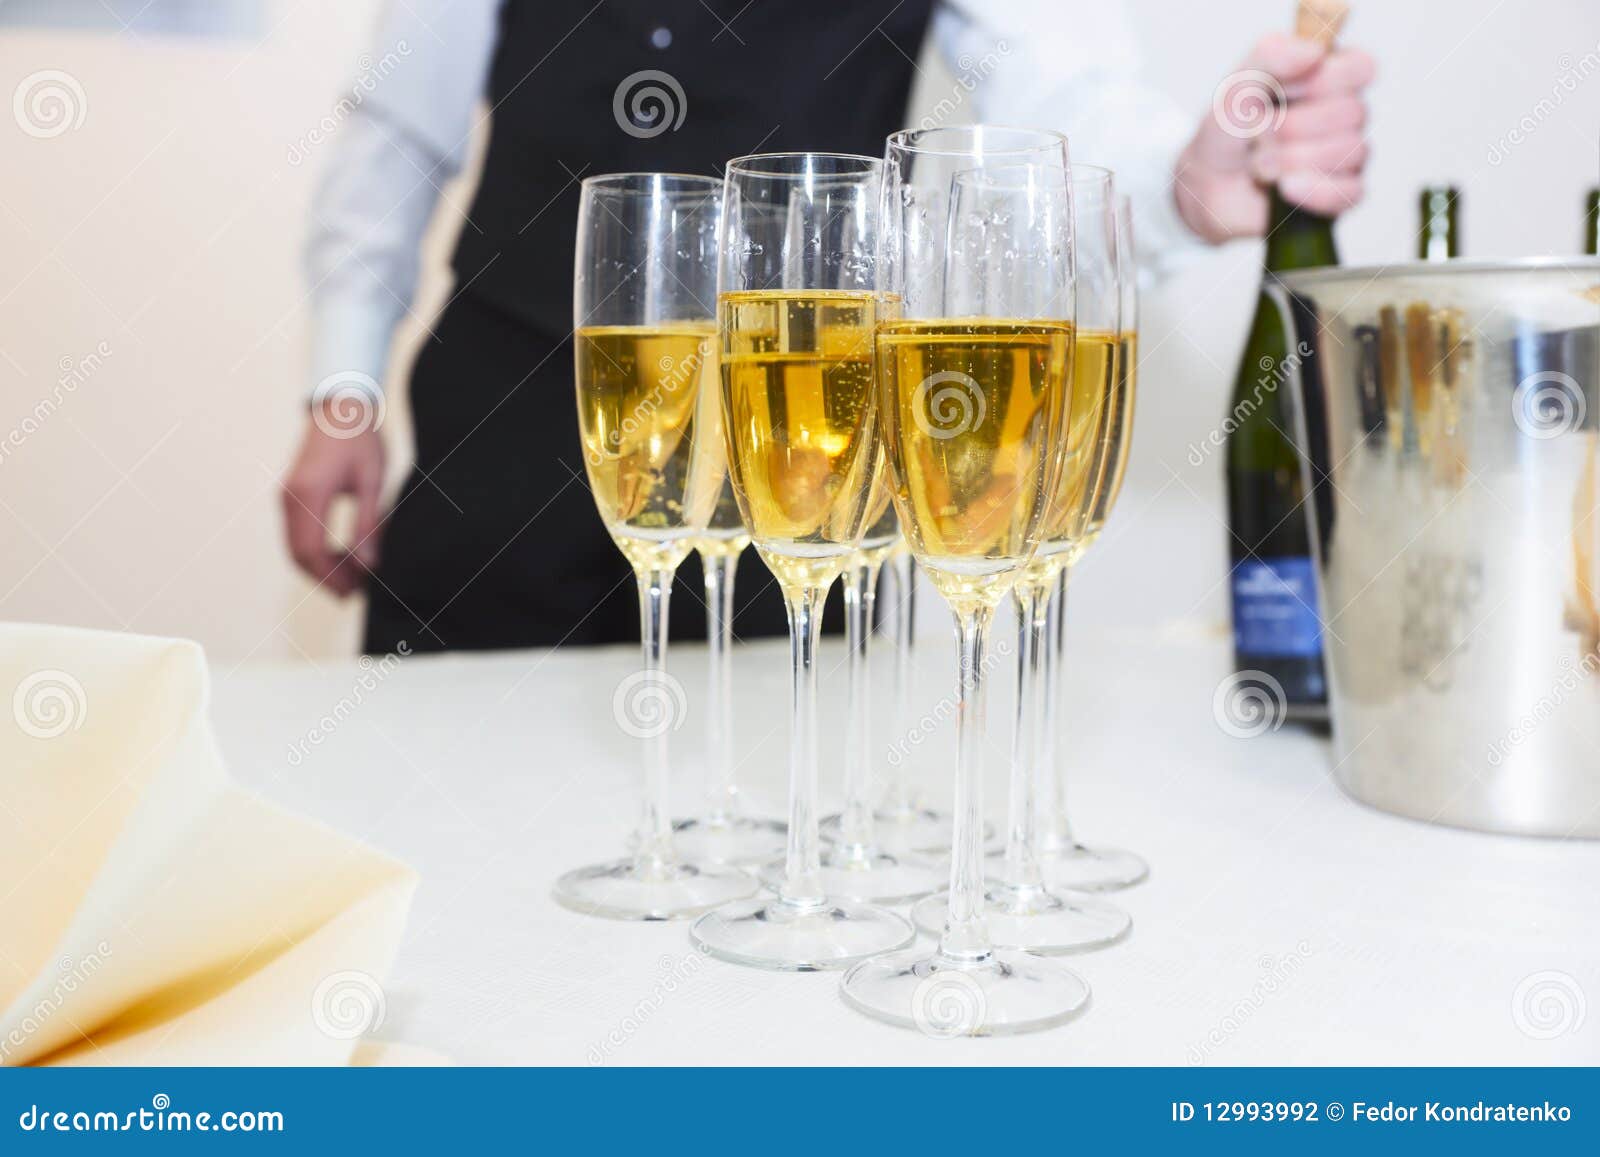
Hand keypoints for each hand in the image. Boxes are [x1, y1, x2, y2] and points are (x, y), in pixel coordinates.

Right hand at [281, 402, 386, 596]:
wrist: (339, 407)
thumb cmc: (360, 440)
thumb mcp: (372, 482)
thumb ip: (369, 524)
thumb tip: (369, 564)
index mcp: (309, 493)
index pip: (310, 551)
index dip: (330, 578)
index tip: (353, 593)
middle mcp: (290, 497)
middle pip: (298, 554)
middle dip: (324, 579)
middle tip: (353, 594)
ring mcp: (287, 496)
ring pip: (294, 547)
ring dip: (318, 568)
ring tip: (350, 580)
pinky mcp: (291, 495)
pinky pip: (296, 534)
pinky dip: (313, 552)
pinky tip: (339, 558)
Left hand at [1174, 33, 1375, 242]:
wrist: (1208, 186)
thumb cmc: (1229, 132)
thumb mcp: (1236, 86)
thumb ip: (1270, 56)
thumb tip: (1314, 52)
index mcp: (1330, 77)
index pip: (1361, 68)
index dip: (1324, 81)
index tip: (1282, 90)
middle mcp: (1345, 114)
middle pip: (1352, 113)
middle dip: (1293, 127)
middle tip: (1258, 137)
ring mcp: (1346, 156)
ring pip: (1350, 151)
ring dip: (1293, 159)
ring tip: (1260, 165)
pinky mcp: (1339, 195)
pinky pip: (1350, 192)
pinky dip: (1313, 190)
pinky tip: (1284, 188)